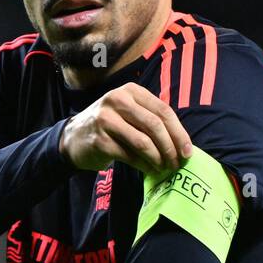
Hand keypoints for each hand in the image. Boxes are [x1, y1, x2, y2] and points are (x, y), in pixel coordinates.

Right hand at [59, 83, 193, 174]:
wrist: (74, 137)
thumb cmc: (110, 126)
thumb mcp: (129, 112)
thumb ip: (151, 119)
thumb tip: (182, 144)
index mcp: (131, 91)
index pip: (162, 110)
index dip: (179, 132)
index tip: (188, 151)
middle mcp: (117, 100)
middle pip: (155, 125)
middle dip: (170, 148)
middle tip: (177, 163)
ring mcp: (106, 120)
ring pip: (143, 142)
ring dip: (158, 159)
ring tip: (165, 168)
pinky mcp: (99, 140)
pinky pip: (129, 156)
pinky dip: (144, 166)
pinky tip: (150, 171)